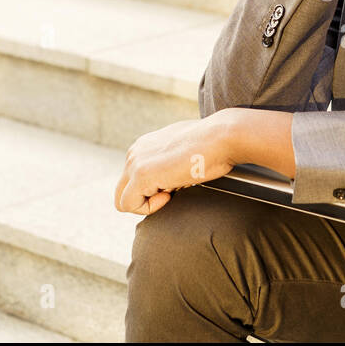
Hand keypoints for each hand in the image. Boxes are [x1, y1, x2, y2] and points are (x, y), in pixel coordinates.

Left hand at [114, 117, 235, 215]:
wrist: (222, 137)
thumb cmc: (212, 145)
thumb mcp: (185, 151)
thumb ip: (170, 162)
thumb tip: (173, 175)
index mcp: (144, 146)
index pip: (134, 179)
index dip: (154, 190)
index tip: (176, 183)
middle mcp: (135, 152)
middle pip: (123, 190)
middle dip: (146, 199)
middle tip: (172, 193)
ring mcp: (135, 163)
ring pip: (122, 200)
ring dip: (148, 204)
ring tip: (172, 192)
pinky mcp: (140, 175)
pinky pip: (128, 205)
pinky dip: (148, 208)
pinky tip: (170, 195)